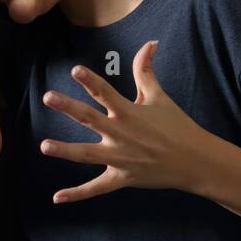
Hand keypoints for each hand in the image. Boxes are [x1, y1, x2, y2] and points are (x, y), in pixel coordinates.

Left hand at [38, 41, 213, 202]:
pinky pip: (96, 188)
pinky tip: (57, 197)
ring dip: (65, 150)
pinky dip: (77, 194)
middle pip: (90, 118)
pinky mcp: (122, 178)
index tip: (74, 70)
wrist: (196, 160)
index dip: (90, 80)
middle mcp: (122, 134)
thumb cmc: (176, 126)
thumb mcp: (159, 97)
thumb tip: (149, 43)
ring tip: (44, 146)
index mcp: (129, 113)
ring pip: (88, 154)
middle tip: (48, 96)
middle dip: (69, 107)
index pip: (106, 92)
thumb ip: (145, 71)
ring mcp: (121, 158)